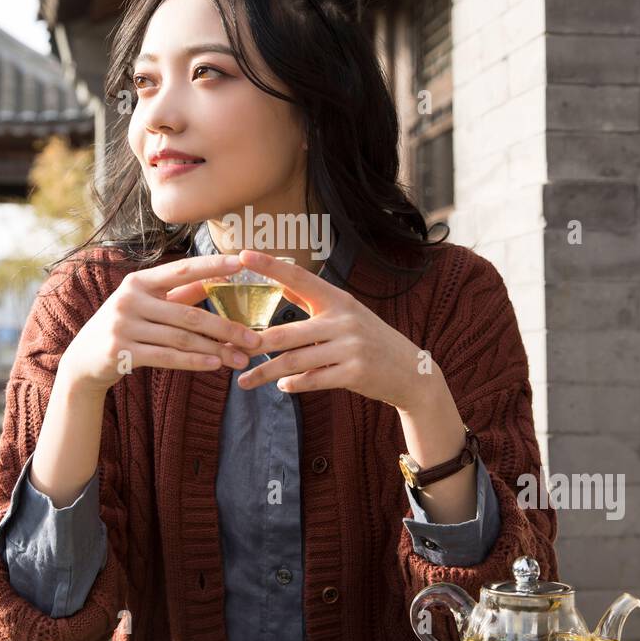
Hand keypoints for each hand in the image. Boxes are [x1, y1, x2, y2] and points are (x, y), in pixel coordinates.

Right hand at [57, 254, 263, 393]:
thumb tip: (216, 279)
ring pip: (181, 338)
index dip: (212, 265)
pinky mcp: (121, 351)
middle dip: (225, 327)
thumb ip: (179, 293)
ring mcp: (124, 325)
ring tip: (240, 358)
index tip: (241, 261)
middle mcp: (129, 299)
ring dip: (215, 350)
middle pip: (188, 314)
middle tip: (254, 337)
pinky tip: (215, 364)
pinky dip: (194, 361)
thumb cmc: (124, 326)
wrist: (83, 360)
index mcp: (138, 281)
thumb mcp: (146, 304)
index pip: (181, 269)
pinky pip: (167, 357)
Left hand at [206, 248, 435, 409]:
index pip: (299, 278)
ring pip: (294, 361)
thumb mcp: (347, 313)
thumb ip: (314, 301)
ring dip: (265, 373)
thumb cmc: (372, 340)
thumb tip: (283, 284)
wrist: (411, 372)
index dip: (270, 266)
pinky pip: (312, 380)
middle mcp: (343, 320)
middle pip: (285, 333)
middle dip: (252, 344)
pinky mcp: (354, 373)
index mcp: (338, 300)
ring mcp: (349, 347)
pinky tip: (282, 385)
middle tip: (228, 349)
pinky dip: (293, 384)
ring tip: (244, 381)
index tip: (243, 254)